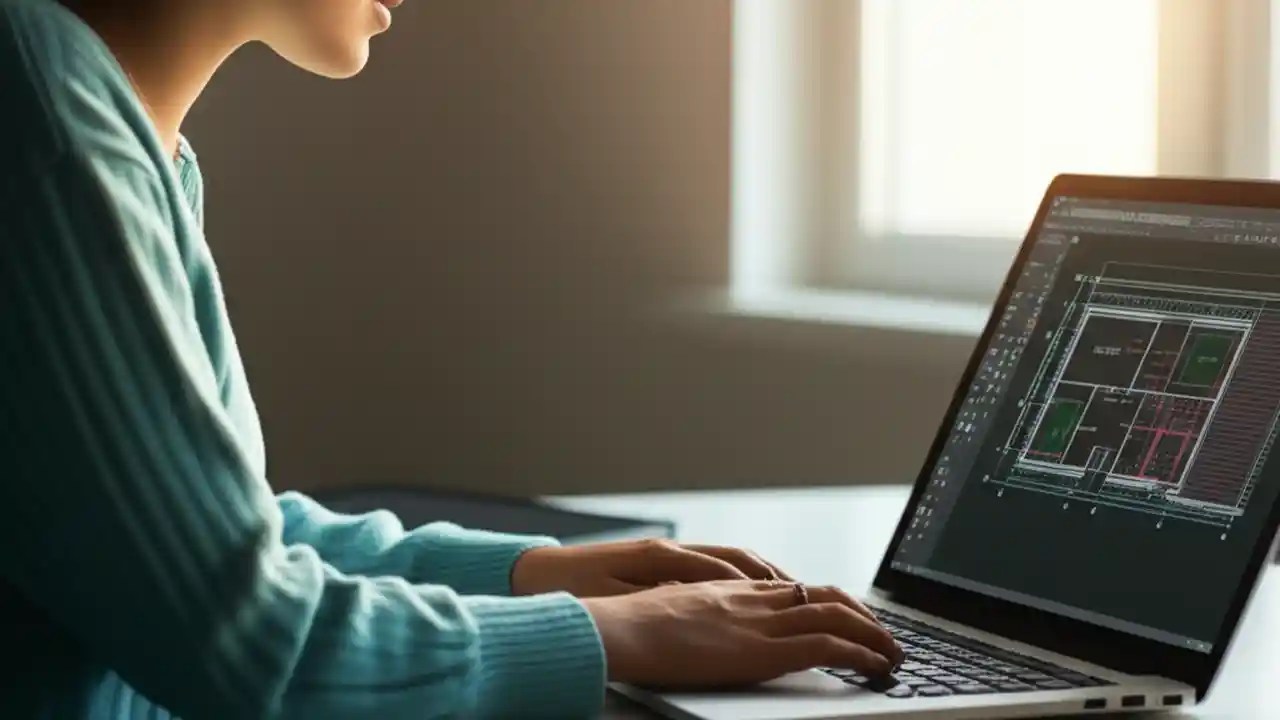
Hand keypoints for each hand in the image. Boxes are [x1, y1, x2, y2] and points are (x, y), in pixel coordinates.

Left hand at [511, 538, 793, 596]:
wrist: (533, 574)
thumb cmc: (570, 590)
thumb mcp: (615, 598)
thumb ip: (661, 597)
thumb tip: (703, 600)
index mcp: (660, 555)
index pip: (723, 567)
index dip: (760, 583)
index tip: (793, 598)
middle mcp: (669, 548)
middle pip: (735, 557)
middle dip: (774, 576)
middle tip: (811, 595)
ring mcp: (665, 552)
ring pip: (727, 558)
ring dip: (761, 573)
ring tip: (793, 591)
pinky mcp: (658, 561)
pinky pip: (709, 565)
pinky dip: (738, 575)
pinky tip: (750, 591)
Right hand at [582, 580, 902, 688]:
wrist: (618, 628)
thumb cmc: (631, 626)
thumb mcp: (673, 613)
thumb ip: (701, 617)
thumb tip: (710, 633)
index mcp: (731, 590)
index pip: (794, 590)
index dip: (828, 602)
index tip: (847, 616)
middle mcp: (753, 599)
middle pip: (824, 595)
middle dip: (861, 614)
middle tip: (883, 635)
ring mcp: (759, 622)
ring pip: (835, 615)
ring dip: (872, 634)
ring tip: (894, 653)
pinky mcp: (762, 650)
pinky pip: (825, 646)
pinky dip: (860, 653)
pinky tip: (876, 665)